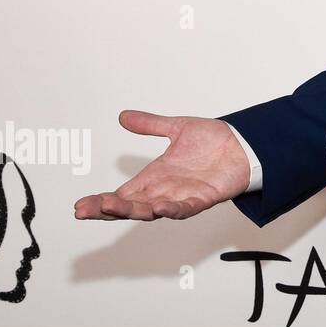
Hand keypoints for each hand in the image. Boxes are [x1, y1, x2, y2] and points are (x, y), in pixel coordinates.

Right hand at [73, 111, 251, 220]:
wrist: (245, 143)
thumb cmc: (214, 140)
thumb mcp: (177, 128)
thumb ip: (151, 125)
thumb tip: (123, 116)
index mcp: (155, 176)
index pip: (122, 194)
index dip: (101, 201)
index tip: (80, 206)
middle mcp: (165, 189)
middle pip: (131, 206)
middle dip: (108, 209)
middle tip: (85, 210)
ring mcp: (183, 195)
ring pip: (152, 210)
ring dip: (133, 210)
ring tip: (110, 207)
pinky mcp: (204, 197)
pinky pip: (185, 207)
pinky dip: (173, 209)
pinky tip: (159, 207)